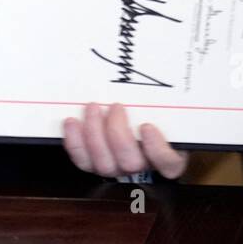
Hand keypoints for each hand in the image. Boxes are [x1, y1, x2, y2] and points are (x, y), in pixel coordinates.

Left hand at [62, 103, 188, 179]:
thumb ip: (162, 101)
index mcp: (167, 155)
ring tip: (92, 107)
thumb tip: (170, 75)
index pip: (169, 163)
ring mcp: (117, 167)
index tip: (146, 126)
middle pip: (131, 163)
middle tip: (116, 106)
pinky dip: (76, 143)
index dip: (157, 149)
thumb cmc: (152, 109)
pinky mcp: (94, 164)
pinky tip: (72, 122)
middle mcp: (142, 166)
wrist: (128, 112)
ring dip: (95, 134)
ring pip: (105, 165)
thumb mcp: (164, 105)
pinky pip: (83, 162)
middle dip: (118, 134)